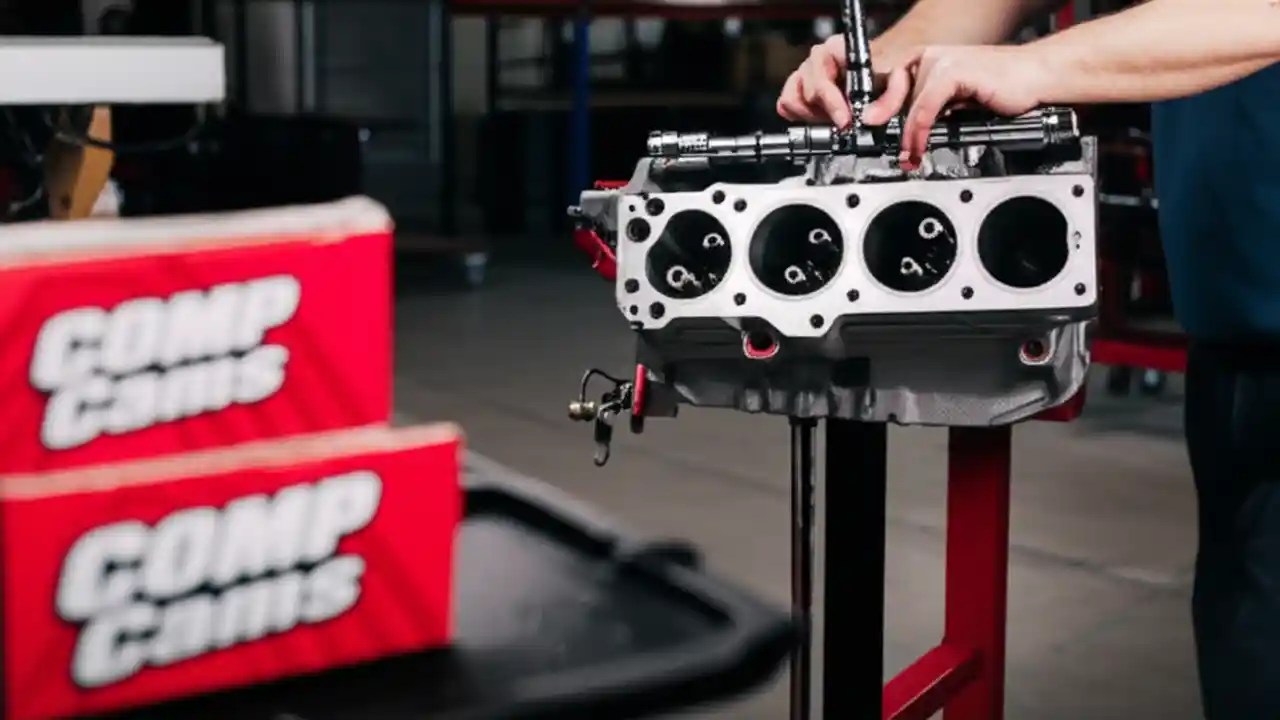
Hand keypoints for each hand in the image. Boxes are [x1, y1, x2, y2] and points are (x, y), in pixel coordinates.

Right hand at [776, 35, 917, 128]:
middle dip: (827, 113)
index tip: (846, 121)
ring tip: (834, 115)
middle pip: (808, 94)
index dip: (834, 104)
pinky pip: (785, 105)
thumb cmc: (886, 71)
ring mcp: (803, 73)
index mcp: (836, 48)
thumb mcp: (898, 80)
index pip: (823, 80)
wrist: (880, 70)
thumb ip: (891, 96)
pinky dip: (802, 115)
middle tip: (846, 122)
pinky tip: (822, 114)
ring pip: (793, 101)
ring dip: (813, 115)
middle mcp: (816, 58)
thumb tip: (869, 118)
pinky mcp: (795, 88)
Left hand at [869, 45, 1047, 167]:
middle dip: (896, 129)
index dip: (884, 110)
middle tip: (900, 155)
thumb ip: (934, 110)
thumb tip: (911, 131)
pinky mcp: (954, 72)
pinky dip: (918, 131)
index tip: (876, 132)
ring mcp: (943, 61)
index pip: (895, 84)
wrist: (1037, 78)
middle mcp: (934, 57)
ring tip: (910, 157)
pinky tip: (918, 147)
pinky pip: (924, 107)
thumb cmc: (1005, 89)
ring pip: (909, 104)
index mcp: (933, 60)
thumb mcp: (959, 103)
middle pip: (899, 97)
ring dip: (907, 136)